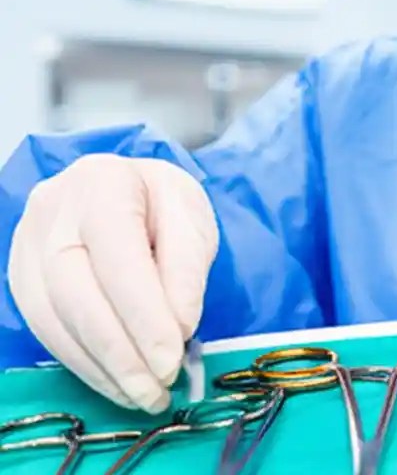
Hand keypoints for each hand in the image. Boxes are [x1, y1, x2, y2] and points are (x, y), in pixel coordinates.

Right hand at [7, 154, 218, 412]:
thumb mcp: (191, 218)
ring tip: (143, 396)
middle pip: (75, 294)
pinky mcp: (20, 278)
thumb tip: (178, 327)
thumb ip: (187, 267)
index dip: (142, 316)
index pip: (117, 258)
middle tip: (157, 391)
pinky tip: (116, 382)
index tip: (170, 360)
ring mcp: (25, 246)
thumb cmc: (161, 201)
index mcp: (101, 185)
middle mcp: (51, 214)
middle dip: (119, 353)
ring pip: (54, 319)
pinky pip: (46, 329)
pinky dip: (84, 363)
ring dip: (100, 368)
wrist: (124, 189)